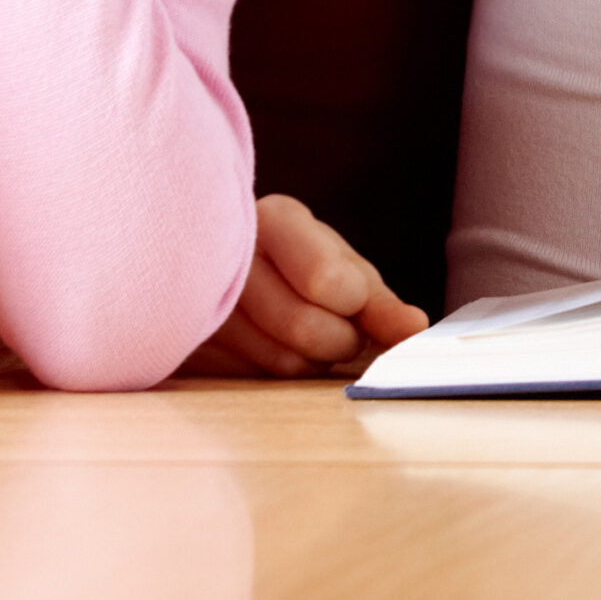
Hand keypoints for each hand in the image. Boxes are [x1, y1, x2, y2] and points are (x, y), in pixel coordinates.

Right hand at [181, 196, 432, 378]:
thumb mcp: (344, 271)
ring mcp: (195, 300)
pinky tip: (269, 349)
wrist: (221, 268)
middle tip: (335, 328)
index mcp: (274, 220)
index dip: (354, 304)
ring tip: (300, 334)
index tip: (351, 299)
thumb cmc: (297, 267)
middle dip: (338, 340)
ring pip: (281, 363)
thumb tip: (416, 331)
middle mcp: (226, 254)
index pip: (328, 281)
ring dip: (309, 361)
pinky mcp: (184, 342)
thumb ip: (380, 304)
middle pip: (307, 329)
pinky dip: (274, 372)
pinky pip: (251, 380)